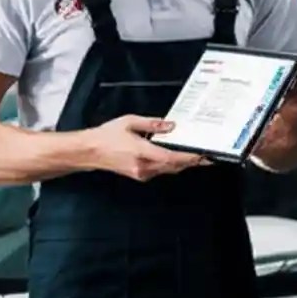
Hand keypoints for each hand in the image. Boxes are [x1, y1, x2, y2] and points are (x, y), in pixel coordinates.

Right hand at [83, 115, 207, 181]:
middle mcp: (143, 166)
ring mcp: (142, 173)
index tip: (202, 155)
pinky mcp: (140, 176)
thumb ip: (152, 124)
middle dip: (190, 162)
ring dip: (182, 164)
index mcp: (142, 152)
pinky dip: (170, 165)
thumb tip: (170, 125)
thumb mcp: (129, 122)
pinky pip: (160, 171)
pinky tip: (175, 158)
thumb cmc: (107, 135)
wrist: (90, 151)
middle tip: (206, 157)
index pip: (171, 157)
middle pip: (173, 166)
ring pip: (168, 170)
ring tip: (195, 157)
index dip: (189, 157)